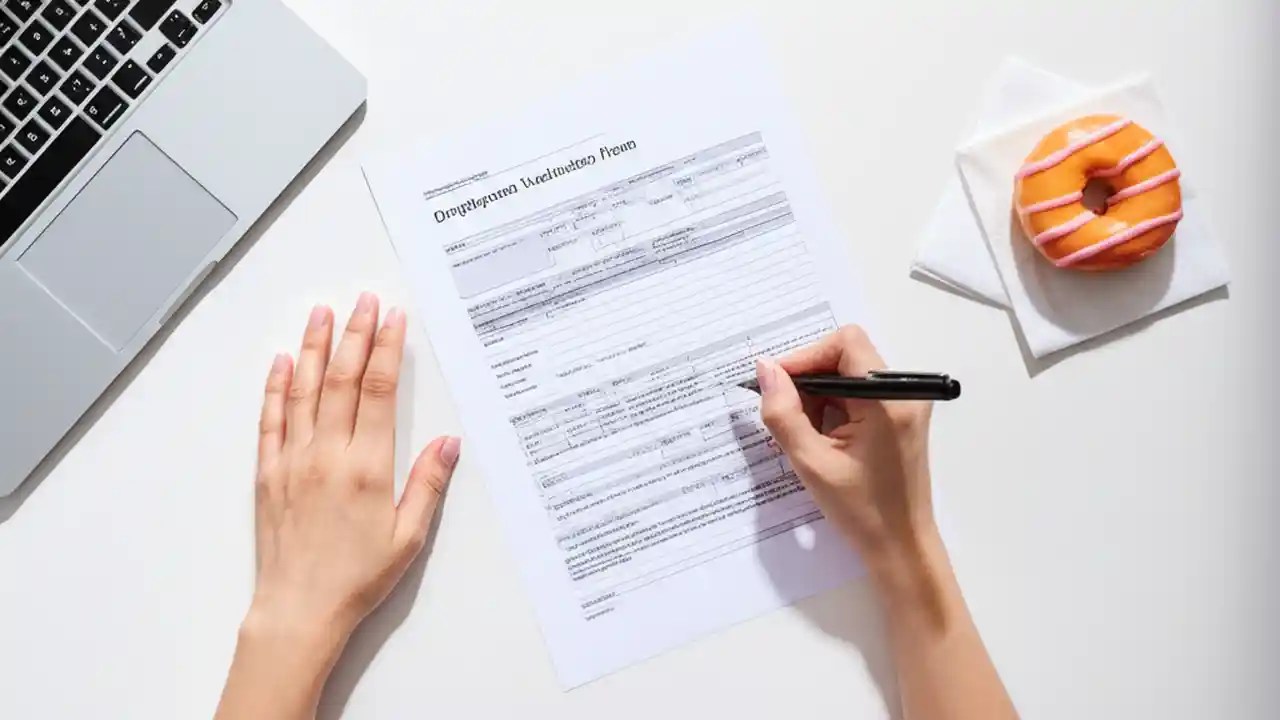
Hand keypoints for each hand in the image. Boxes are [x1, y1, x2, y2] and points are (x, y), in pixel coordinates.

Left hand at [250, 294, 460, 645]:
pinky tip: (283, 362)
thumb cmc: (357, 578)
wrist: (299, 610)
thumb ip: (428, 484)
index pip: (377, 391)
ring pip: (304, 390)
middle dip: (355, 335)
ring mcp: (293, 460)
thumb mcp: (408, 536)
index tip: (392, 320)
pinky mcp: (268, 473)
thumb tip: (448, 442)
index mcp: (367, 467)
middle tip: (364, 301)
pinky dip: (277, 386)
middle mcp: (327, 454)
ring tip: (322, 313)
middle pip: (342, 380)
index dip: (385, 349)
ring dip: (315, 347)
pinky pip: (271, 419)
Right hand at [756, 326, 933, 576]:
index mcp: (890, 399)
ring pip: (849, 375)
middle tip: (786, 414)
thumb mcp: (811, 462)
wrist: (900, 547)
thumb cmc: (860, 511)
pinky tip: (820, 438)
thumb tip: (765, 369)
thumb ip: (784, 413)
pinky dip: (833, 407)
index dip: (806, 356)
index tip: (778, 386)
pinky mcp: (899, 418)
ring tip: (803, 433)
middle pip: (847, 356)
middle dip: (809, 379)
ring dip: (818, 395)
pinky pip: (858, 395)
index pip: (845, 343)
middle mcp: (904, 393)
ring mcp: (905, 405)